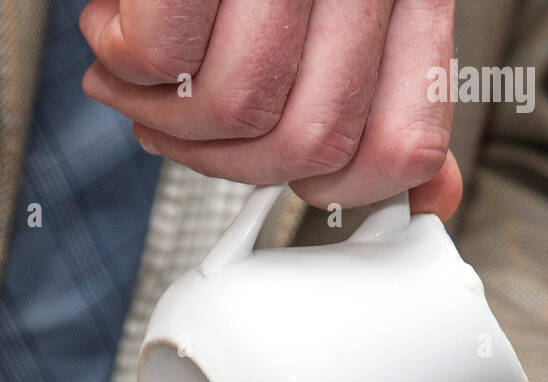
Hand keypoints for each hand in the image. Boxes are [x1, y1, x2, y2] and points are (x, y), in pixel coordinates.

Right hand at [78, 0, 462, 216]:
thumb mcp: (331, 16)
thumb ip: (385, 101)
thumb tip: (430, 197)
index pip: (403, 146)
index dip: (336, 188)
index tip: (283, 173)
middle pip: (310, 141)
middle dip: (225, 158)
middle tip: (174, 127)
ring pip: (237, 107)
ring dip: (165, 113)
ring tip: (138, 75)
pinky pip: (163, 56)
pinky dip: (126, 60)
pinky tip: (117, 25)